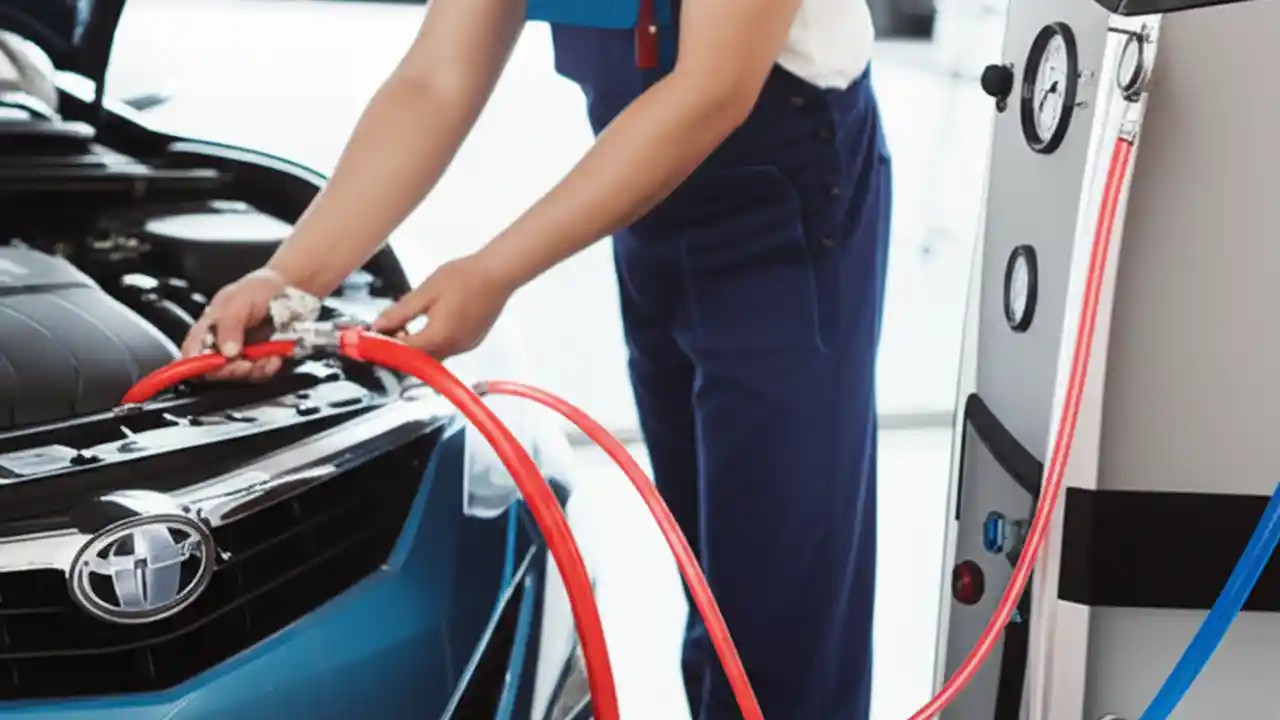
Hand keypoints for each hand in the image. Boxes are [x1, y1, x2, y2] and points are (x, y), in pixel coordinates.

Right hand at [180, 267, 288, 381]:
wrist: (288, 288)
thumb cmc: (256, 289)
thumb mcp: (239, 302)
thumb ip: (229, 325)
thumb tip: (226, 352)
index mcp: (205, 329)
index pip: (191, 355)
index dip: (198, 366)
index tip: (219, 363)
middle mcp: (219, 345)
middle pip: (215, 371)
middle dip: (232, 370)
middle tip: (247, 363)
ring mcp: (240, 354)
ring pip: (239, 375)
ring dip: (254, 370)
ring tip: (268, 356)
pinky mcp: (258, 360)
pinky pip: (259, 373)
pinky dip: (268, 368)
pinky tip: (275, 357)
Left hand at [372, 253, 514, 358]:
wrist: (498, 274)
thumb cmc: (464, 278)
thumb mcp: (426, 292)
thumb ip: (400, 312)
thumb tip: (378, 325)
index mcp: (439, 337)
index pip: (403, 353)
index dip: (384, 347)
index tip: (371, 339)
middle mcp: (453, 348)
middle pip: (418, 362)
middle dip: (399, 351)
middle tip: (385, 334)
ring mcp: (465, 347)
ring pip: (432, 358)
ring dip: (416, 349)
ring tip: (404, 328)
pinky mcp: (472, 342)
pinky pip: (447, 350)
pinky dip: (432, 344)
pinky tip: (427, 326)